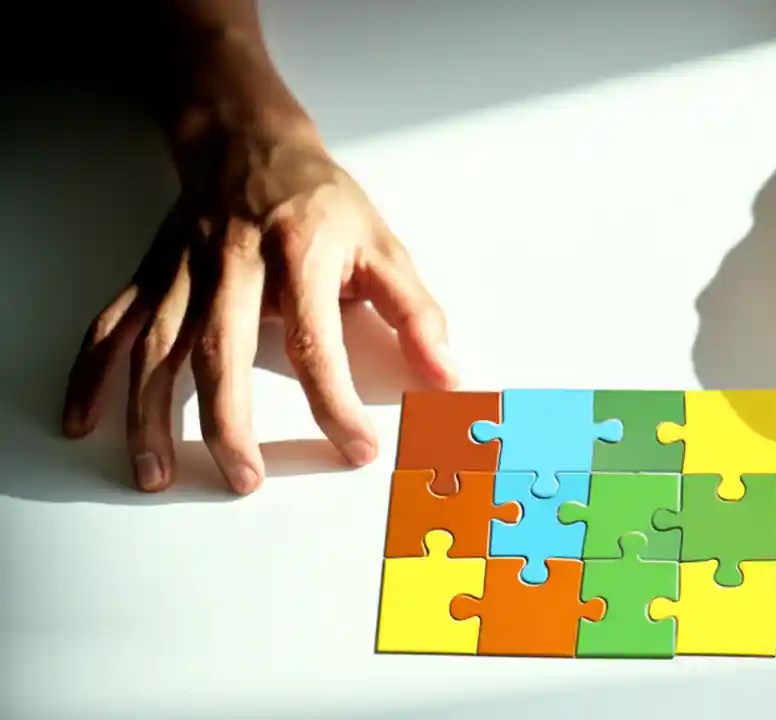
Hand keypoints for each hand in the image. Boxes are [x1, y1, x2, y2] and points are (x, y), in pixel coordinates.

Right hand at [61, 120, 457, 493]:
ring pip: (156, 346)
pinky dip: (92, 374)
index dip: (336, 402)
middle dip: (227, 422)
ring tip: (157, 474)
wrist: (247, 139)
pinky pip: (112, 325)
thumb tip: (447, 376)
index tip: (357, 450)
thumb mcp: (383, 246)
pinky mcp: (150, 275)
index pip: (317, 341)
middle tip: (243, 480)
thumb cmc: (322, 201)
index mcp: (301, 256)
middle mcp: (234, 263)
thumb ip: (416, 314)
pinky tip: (85, 423)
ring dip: (151, 414)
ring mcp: (183, 270)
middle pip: (220, 349)